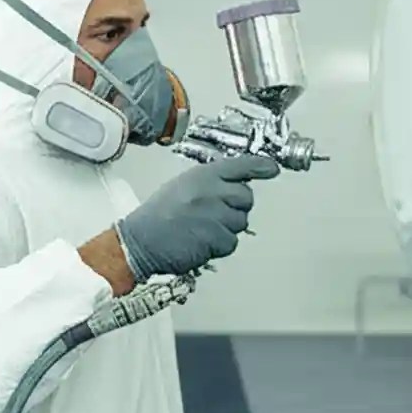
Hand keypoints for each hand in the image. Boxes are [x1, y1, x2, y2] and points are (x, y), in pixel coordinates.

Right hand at [115, 155, 280, 279]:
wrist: (140, 241)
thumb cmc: (159, 215)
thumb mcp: (183, 186)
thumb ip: (210, 184)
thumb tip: (236, 187)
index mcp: (202, 176)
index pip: (239, 166)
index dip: (259, 166)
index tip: (271, 169)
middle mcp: (211, 191)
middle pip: (246, 197)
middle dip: (236, 208)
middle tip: (215, 215)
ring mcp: (214, 214)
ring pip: (240, 222)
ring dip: (226, 229)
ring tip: (202, 230)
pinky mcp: (214, 238)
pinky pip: (231, 242)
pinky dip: (219, 246)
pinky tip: (201, 242)